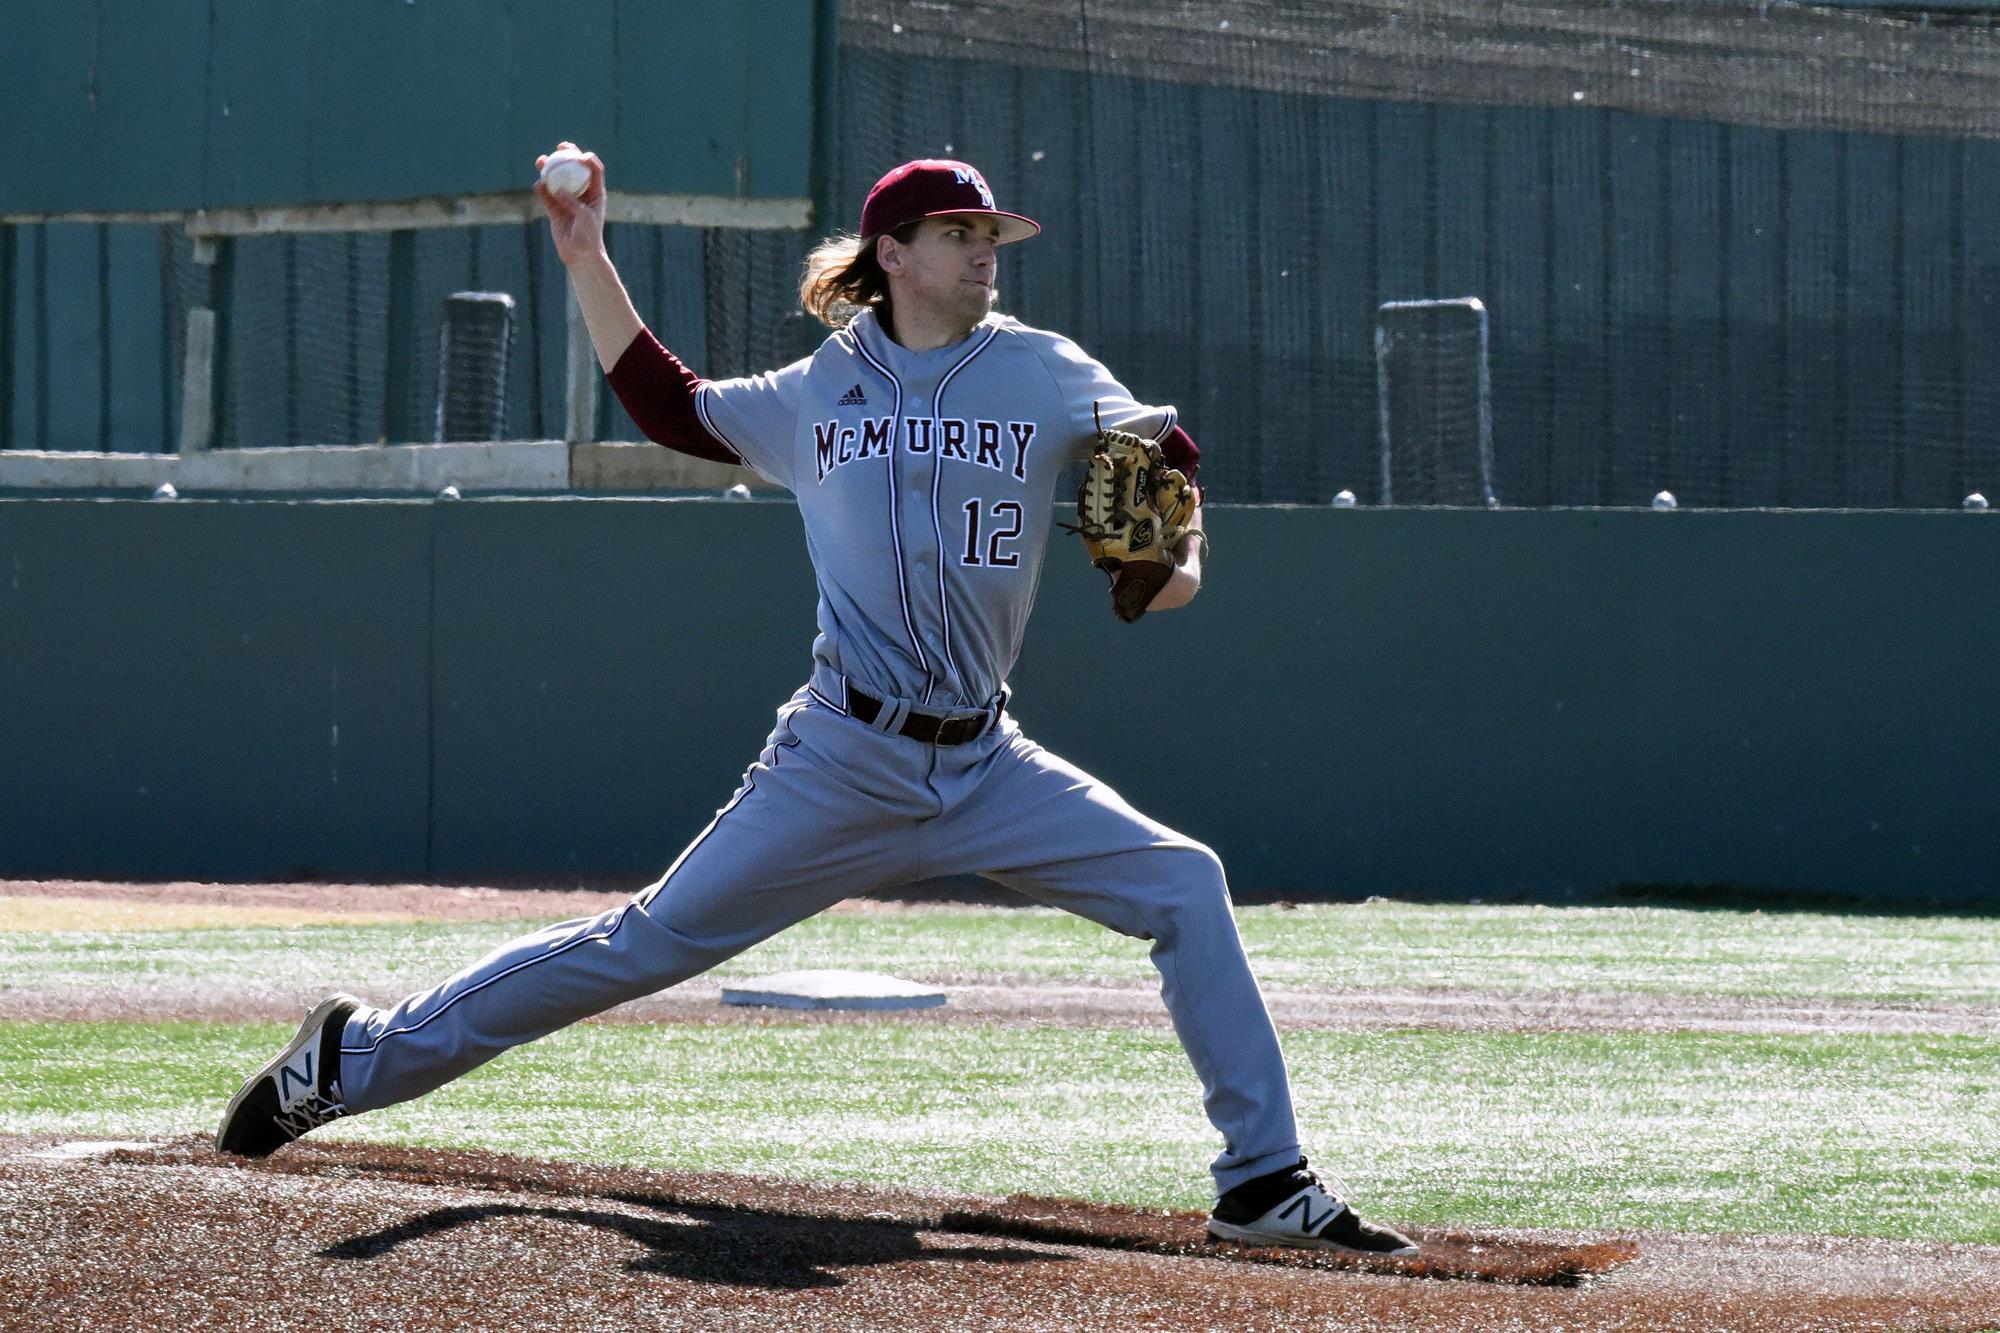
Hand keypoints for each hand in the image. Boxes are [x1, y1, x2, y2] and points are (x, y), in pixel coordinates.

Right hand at [534, 141, 607, 267]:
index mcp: (595, 193)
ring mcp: (567, 200)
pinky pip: (547, 195)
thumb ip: (572, 201)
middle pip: (574, 169)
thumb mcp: (584, 217)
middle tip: (560, 148)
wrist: (580, 255)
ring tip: (541, 161)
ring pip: (557, 180)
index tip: (579, 154)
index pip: (594, 170)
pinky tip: (538, 184)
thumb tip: (557, 188)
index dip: (588, 159)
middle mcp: (581, 194)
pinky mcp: (555, 210)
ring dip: (549, 169)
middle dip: (567, 155)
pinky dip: (542, 189)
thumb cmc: (589, 236)